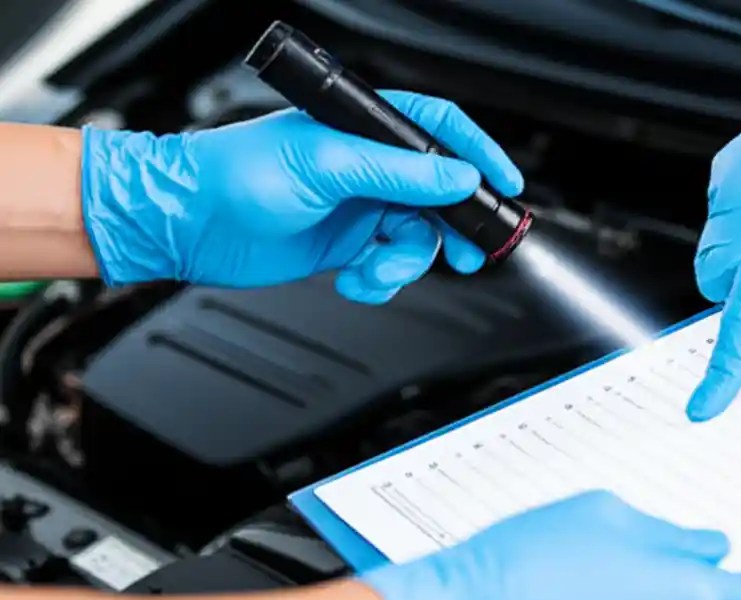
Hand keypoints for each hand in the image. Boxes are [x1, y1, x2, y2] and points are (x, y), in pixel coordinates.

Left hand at [80, 91, 523, 302]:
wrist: (186, 223)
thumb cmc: (234, 175)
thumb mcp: (326, 166)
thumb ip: (398, 174)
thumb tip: (457, 179)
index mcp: (364, 128)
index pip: (440, 130)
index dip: (479, 153)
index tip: (505, 185)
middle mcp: (368, 165)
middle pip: (440, 193)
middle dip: (456, 226)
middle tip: (471, 253)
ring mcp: (360, 205)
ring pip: (418, 237)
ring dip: (406, 264)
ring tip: (377, 272)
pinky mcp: (347, 243)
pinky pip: (389, 264)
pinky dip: (382, 280)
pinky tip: (356, 281)